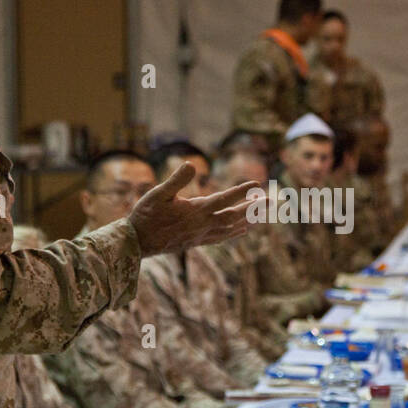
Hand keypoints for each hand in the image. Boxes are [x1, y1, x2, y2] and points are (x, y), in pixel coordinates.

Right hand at [128, 162, 258, 256]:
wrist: (136, 243)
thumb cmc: (145, 215)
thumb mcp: (158, 194)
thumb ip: (176, 180)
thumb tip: (190, 164)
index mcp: (196, 211)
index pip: (224, 199)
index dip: (241, 191)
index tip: (256, 185)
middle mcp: (202, 224)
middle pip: (234, 216)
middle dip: (253, 208)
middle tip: (271, 202)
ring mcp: (200, 235)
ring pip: (231, 229)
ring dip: (248, 221)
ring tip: (262, 215)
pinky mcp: (196, 242)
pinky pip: (221, 238)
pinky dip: (234, 233)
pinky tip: (242, 230)